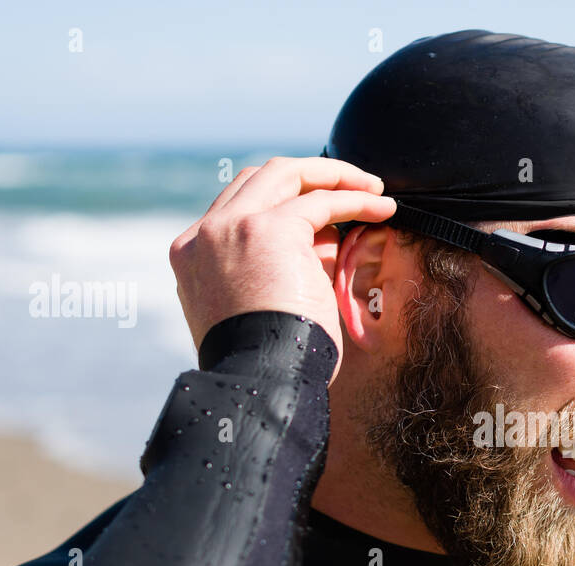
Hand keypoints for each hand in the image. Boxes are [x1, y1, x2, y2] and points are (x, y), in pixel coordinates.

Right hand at [168, 156, 395, 380]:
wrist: (261, 383)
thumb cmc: (270, 362)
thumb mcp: (270, 303)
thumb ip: (288, 263)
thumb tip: (326, 234)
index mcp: (193, 256)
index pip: (238, 207)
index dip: (285, 202)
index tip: (324, 214)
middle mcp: (204, 235)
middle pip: (259, 179)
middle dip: (311, 176)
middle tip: (354, 185)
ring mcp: (230, 228)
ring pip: (286, 174)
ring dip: (335, 176)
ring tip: (373, 189)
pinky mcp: (268, 230)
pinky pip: (320, 201)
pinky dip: (354, 199)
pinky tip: (381, 207)